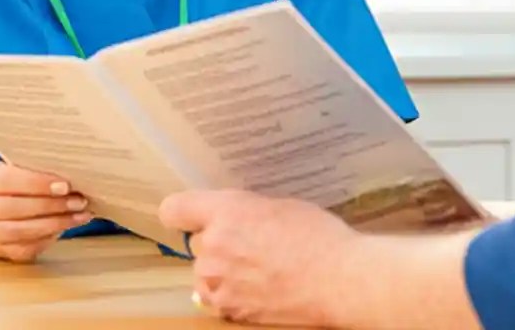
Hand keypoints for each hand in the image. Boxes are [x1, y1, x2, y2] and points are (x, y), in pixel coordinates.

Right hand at [0, 161, 92, 261]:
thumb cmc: (21, 182)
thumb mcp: (24, 168)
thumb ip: (41, 168)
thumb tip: (73, 172)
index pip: (7, 180)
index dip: (37, 183)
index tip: (65, 185)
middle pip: (14, 208)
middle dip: (51, 205)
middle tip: (79, 200)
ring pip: (21, 231)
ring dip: (56, 223)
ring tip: (81, 214)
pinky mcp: (9, 250)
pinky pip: (30, 247)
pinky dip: (53, 236)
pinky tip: (72, 224)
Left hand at [159, 190, 357, 325]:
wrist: (339, 280)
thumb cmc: (319, 237)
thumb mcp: (280, 206)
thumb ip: (246, 211)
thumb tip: (233, 220)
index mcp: (227, 211)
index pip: (175, 209)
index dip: (184, 213)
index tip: (195, 217)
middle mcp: (214, 245)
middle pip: (197, 242)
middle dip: (217, 242)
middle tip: (250, 245)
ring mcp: (218, 281)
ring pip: (204, 271)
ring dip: (221, 270)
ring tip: (257, 271)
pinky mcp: (228, 308)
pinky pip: (215, 297)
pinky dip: (229, 294)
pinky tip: (257, 289)